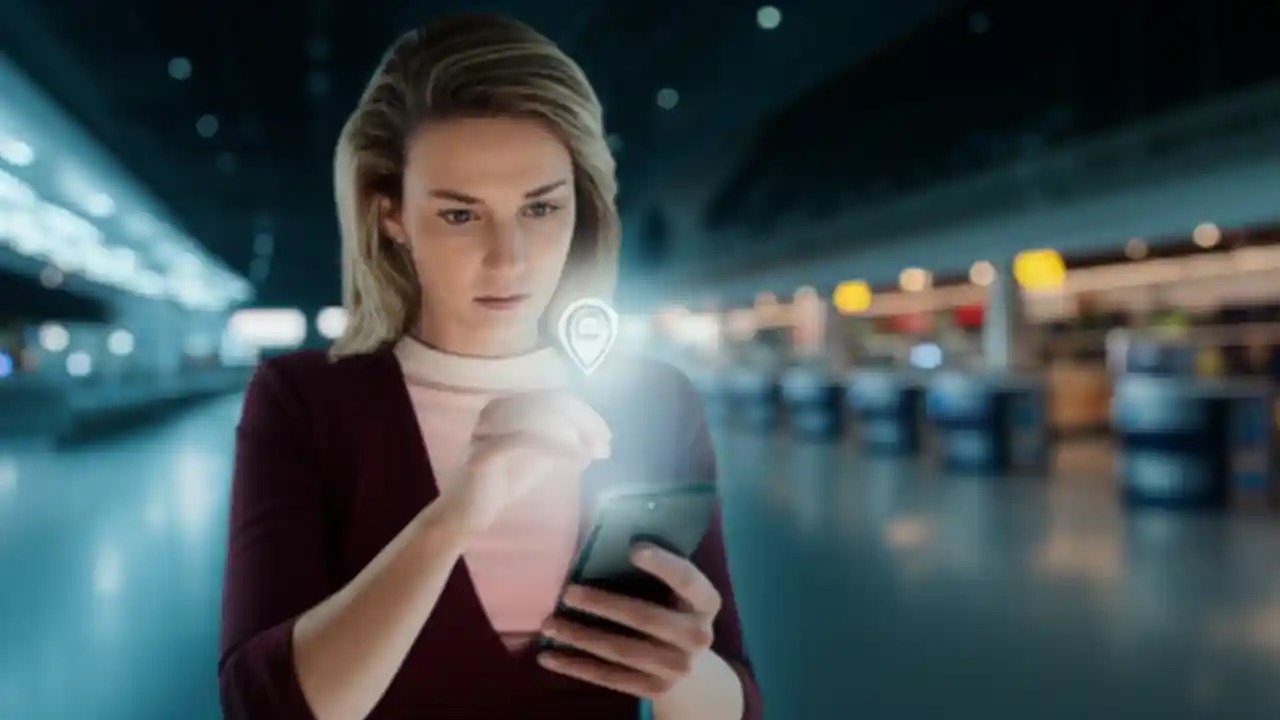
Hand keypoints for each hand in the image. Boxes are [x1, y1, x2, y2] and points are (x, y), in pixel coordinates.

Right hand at [438, 391, 611, 533]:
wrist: (466, 513)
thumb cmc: (502, 483)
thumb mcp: (539, 457)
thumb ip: (561, 444)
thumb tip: (594, 440)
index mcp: (509, 404)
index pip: (554, 398)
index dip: (585, 414)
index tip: (606, 436)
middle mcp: (498, 408)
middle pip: (551, 402)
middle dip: (584, 422)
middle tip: (605, 446)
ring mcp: (489, 426)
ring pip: (540, 416)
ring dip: (574, 434)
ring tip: (593, 454)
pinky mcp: (486, 449)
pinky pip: (528, 439)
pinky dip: (558, 447)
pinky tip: (577, 461)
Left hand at [536, 543, 720, 700]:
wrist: (687, 663)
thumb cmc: (671, 608)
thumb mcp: (675, 589)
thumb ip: (653, 569)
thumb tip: (603, 537)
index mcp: (706, 602)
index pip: (687, 579)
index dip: (663, 564)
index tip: (633, 548)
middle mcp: (697, 636)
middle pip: (647, 618)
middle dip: (603, 604)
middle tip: (567, 592)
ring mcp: (677, 667)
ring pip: (622, 650)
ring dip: (581, 636)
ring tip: (549, 623)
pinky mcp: (655, 690)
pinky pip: (610, 678)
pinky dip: (576, 666)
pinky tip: (549, 656)